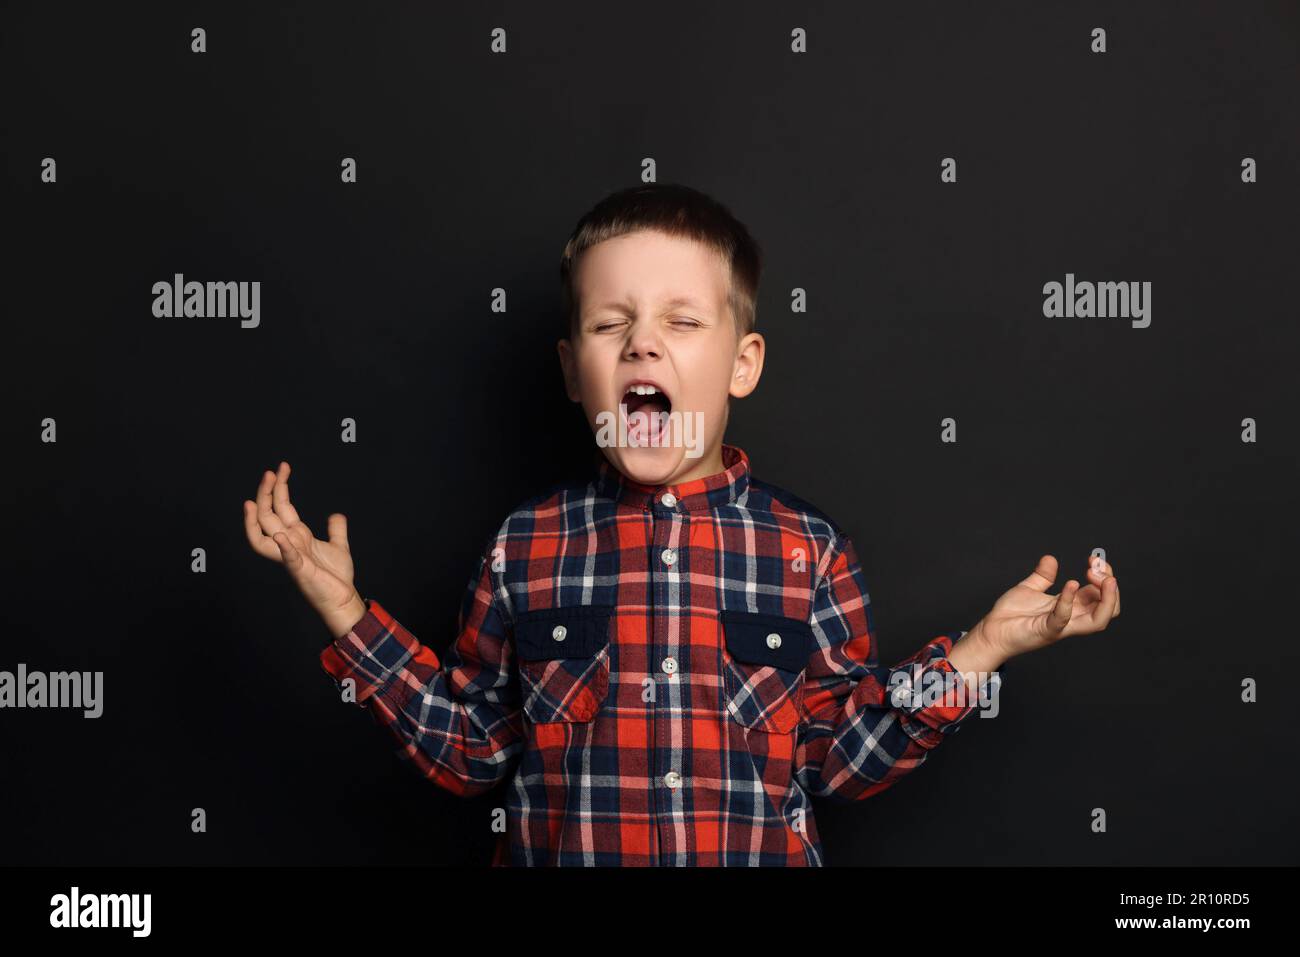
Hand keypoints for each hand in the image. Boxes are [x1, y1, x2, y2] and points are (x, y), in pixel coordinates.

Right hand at [243, 461, 365, 637]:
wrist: (343, 599)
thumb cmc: (336, 577)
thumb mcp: (338, 546)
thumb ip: (335, 530)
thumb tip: (335, 515)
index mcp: (298, 535)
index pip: (282, 507)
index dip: (280, 487)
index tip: (281, 468)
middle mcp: (290, 543)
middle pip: (269, 514)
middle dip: (267, 493)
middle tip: (269, 472)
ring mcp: (292, 556)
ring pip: (265, 535)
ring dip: (258, 518)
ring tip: (255, 499)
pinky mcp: (300, 571)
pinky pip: (288, 558)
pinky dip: (284, 547)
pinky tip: (281, 536)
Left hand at [968, 554, 1120, 658]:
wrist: (991, 630)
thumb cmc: (1011, 615)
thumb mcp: (1030, 589)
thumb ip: (1043, 575)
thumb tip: (1050, 558)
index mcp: (1071, 607)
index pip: (1101, 595)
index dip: (1104, 576)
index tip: (1093, 559)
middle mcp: (1071, 618)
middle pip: (1108, 609)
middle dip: (1110, 586)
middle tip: (1096, 568)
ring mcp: (1061, 626)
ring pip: (1097, 620)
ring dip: (1106, 599)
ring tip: (1104, 579)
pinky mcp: (1045, 630)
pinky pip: (1063, 618)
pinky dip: (1068, 601)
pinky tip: (1070, 584)